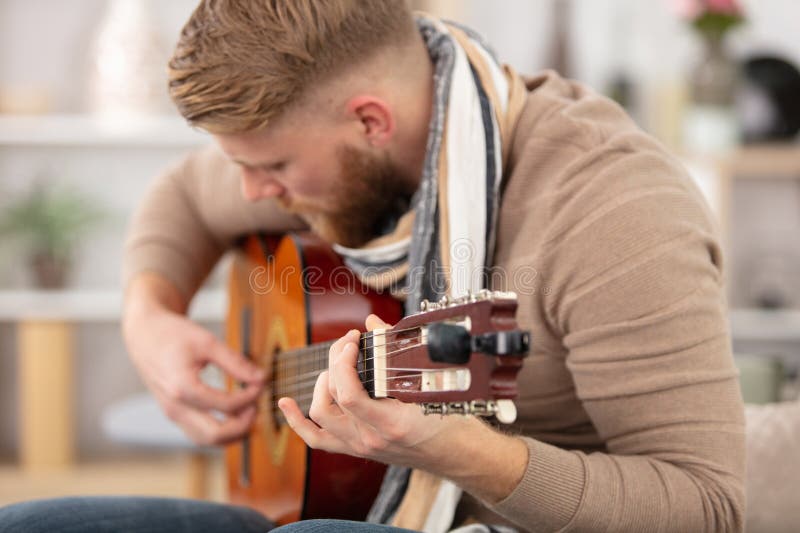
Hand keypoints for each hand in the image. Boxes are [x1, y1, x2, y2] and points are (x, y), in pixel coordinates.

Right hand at [124, 306, 264, 445]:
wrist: (144, 334)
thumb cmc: (174, 335)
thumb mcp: (207, 342)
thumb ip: (235, 362)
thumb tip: (261, 378)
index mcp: (182, 387)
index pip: (226, 405)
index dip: (250, 396)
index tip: (261, 382)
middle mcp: (174, 407)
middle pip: (215, 435)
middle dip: (242, 425)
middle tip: (257, 406)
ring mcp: (171, 413)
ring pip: (205, 440)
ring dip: (231, 433)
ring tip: (248, 413)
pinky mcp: (173, 414)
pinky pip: (198, 433)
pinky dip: (219, 431)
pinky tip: (234, 416)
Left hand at [277, 314, 464, 468]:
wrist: (457, 455)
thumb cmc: (451, 419)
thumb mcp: (431, 384)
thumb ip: (398, 351)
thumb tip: (372, 321)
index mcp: (392, 423)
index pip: (349, 395)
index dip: (342, 363)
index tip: (353, 340)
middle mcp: (371, 440)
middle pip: (329, 401)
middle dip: (333, 364)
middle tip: (349, 343)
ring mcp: (361, 447)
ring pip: (319, 417)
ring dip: (320, 385)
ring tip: (338, 366)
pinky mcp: (356, 449)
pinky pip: (317, 440)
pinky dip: (297, 422)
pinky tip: (284, 403)